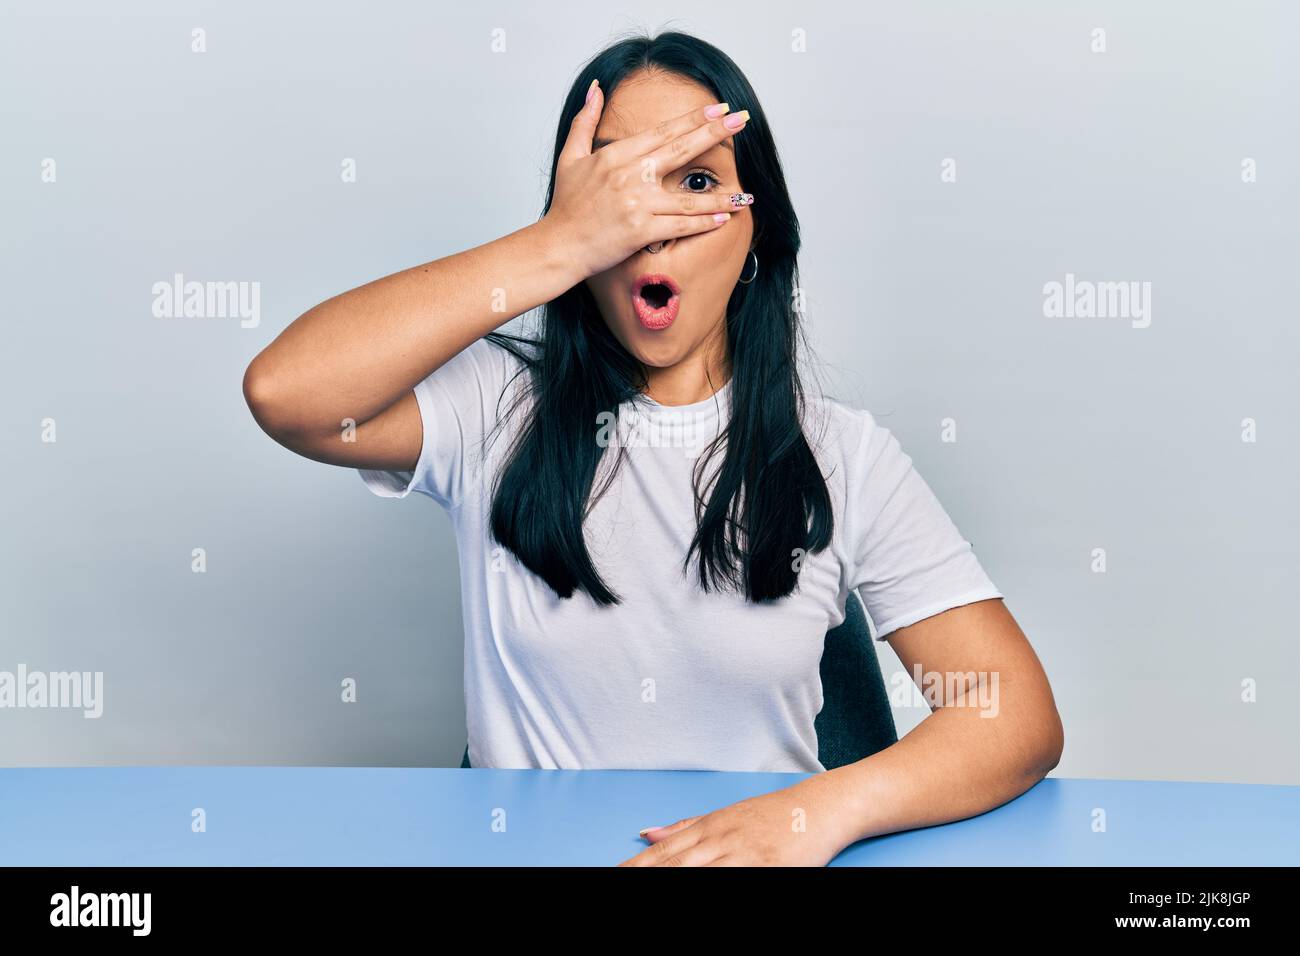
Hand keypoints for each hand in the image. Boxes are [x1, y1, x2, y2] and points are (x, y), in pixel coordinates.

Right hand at [541, 80, 752, 278]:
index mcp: (617, 155)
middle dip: (715, 133)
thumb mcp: (570, 156)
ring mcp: (638, 204)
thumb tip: (596, 89)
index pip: (664, 132)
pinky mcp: (641, 232)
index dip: (694, 119)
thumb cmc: (566, 205)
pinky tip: (724, 218)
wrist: (558, 245)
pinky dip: (703, 223)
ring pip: (688, 197)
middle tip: (742, 120)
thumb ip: (585, 120)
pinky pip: (680, 226)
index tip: (719, 108)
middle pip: (682, 150)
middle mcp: (631, 176)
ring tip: (745, 192)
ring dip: (720, 195)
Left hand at [617, 778, 856, 866]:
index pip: (664, 852)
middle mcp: (722, 839)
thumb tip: (646, 832)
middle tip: (620, 882)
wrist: (819, 807)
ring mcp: (745, 854)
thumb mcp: (726, 814)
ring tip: (648, 889)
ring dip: (674, 880)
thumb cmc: (772, 814)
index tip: (616, 874)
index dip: (638, 866)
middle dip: (647, 875)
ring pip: (701, 873)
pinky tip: (704, 888)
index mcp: (710, 826)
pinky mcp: (767, 867)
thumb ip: (685, 826)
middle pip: (677, 864)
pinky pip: (738, 879)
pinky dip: (718, 882)